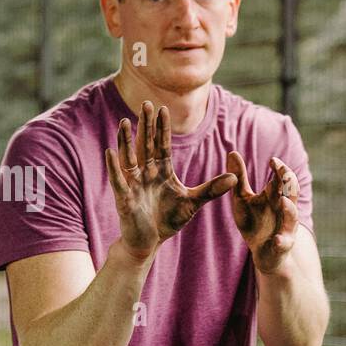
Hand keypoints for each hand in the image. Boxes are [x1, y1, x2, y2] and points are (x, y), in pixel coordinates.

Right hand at [104, 100, 237, 260]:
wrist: (149, 242)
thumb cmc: (168, 220)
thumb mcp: (193, 202)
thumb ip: (212, 189)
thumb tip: (235, 177)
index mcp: (162, 172)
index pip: (162, 145)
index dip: (162, 128)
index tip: (163, 108)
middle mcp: (146, 174)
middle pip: (146, 145)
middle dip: (146, 125)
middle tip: (146, 103)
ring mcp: (134, 184)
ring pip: (130, 157)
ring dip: (126, 140)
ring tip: (125, 122)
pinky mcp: (124, 197)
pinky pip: (118, 179)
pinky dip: (114, 167)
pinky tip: (110, 152)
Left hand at [226, 152, 298, 273]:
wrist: (262, 254)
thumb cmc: (254, 223)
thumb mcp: (243, 199)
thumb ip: (239, 179)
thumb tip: (232, 152)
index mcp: (275, 197)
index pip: (282, 179)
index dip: (280, 169)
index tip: (272, 160)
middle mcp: (285, 210)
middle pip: (292, 193)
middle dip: (289, 183)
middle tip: (283, 173)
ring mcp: (286, 228)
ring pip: (292, 217)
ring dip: (289, 210)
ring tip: (283, 202)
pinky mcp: (282, 246)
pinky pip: (284, 243)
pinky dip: (282, 241)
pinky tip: (276, 240)